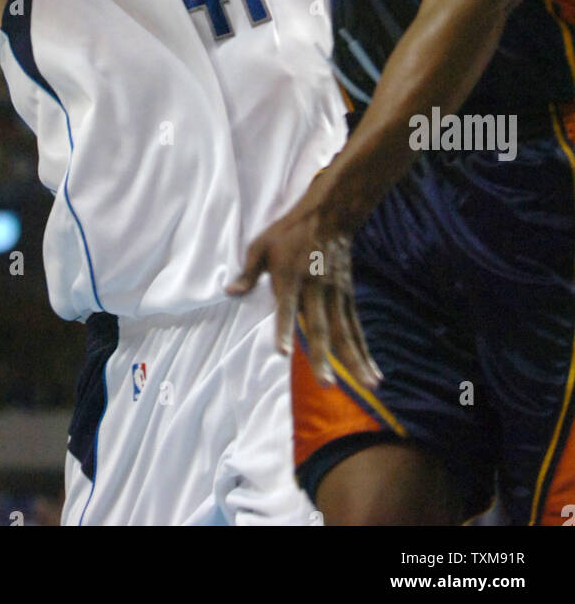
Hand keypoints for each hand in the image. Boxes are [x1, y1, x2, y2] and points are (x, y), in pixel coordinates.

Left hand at [228, 168, 380, 389]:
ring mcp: (336, 296)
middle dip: (324, 357)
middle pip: (321, 327)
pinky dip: (365, 352)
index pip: (286, 307)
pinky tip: (374, 375)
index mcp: (290, 277)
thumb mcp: (261, 245)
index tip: (282, 353)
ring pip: (346, 333)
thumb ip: (248, 273)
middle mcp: (316, 290)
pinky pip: (356, 329)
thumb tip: (229, 293)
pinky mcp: (347, 298)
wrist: (329, 216)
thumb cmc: (289, 233)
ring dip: (356, 362)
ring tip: (368, 388)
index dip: (283, 329)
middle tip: (327, 384)